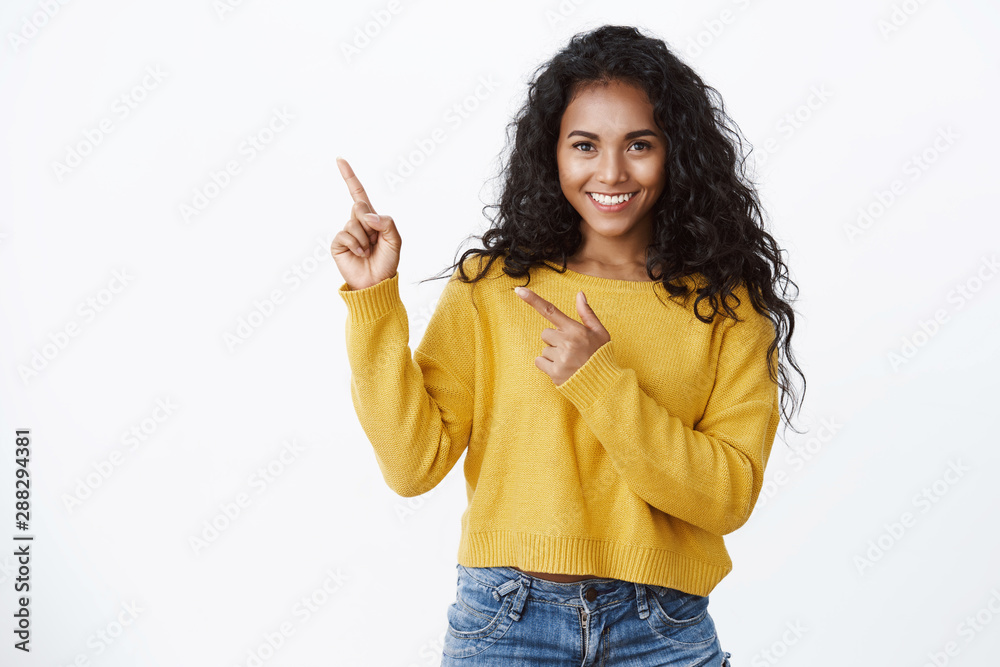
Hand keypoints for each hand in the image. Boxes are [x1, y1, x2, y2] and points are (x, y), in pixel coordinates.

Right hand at [331, 156, 401, 289]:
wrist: (376, 282)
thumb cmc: (387, 261)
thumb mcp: (395, 240)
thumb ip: (386, 222)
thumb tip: (367, 215)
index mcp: (370, 218)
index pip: (358, 193)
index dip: (349, 176)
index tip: (339, 160)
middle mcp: (356, 222)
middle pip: (359, 206)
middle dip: (370, 222)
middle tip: (374, 240)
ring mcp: (346, 232)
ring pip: (353, 222)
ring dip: (365, 238)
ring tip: (368, 250)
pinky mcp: (338, 244)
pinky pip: (345, 234)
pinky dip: (356, 245)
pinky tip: (360, 254)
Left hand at [514, 287, 611, 385]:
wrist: (603, 385)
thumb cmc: (601, 356)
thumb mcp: (600, 332)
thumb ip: (587, 313)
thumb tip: (579, 294)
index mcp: (576, 330)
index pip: (550, 311)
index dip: (533, 300)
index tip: (519, 290)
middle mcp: (566, 342)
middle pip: (546, 333)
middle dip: (555, 340)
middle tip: (571, 349)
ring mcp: (560, 358)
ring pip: (544, 349)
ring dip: (553, 354)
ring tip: (570, 361)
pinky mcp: (554, 372)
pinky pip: (539, 362)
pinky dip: (547, 365)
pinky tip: (562, 368)